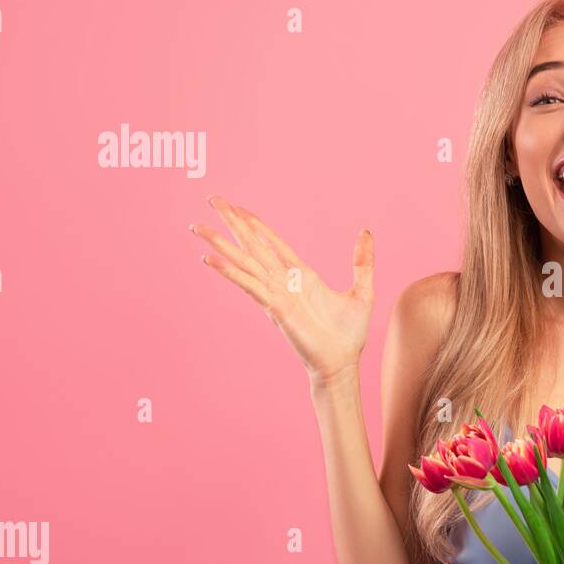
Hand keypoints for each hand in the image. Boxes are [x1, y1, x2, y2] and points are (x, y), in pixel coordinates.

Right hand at [190, 196, 375, 384]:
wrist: (342, 363)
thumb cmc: (349, 334)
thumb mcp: (363, 291)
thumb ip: (362, 261)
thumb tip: (366, 232)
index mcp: (301, 275)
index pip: (273, 242)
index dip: (256, 224)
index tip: (238, 207)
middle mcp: (283, 282)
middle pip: (252, 245)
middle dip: (232, 222)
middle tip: (212, 199)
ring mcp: (275, 294)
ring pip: (243, 262)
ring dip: (220, 243)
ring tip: (197, 226)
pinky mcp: (274, 309)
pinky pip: (248, 285)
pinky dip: (228, 272)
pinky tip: (209, 259)